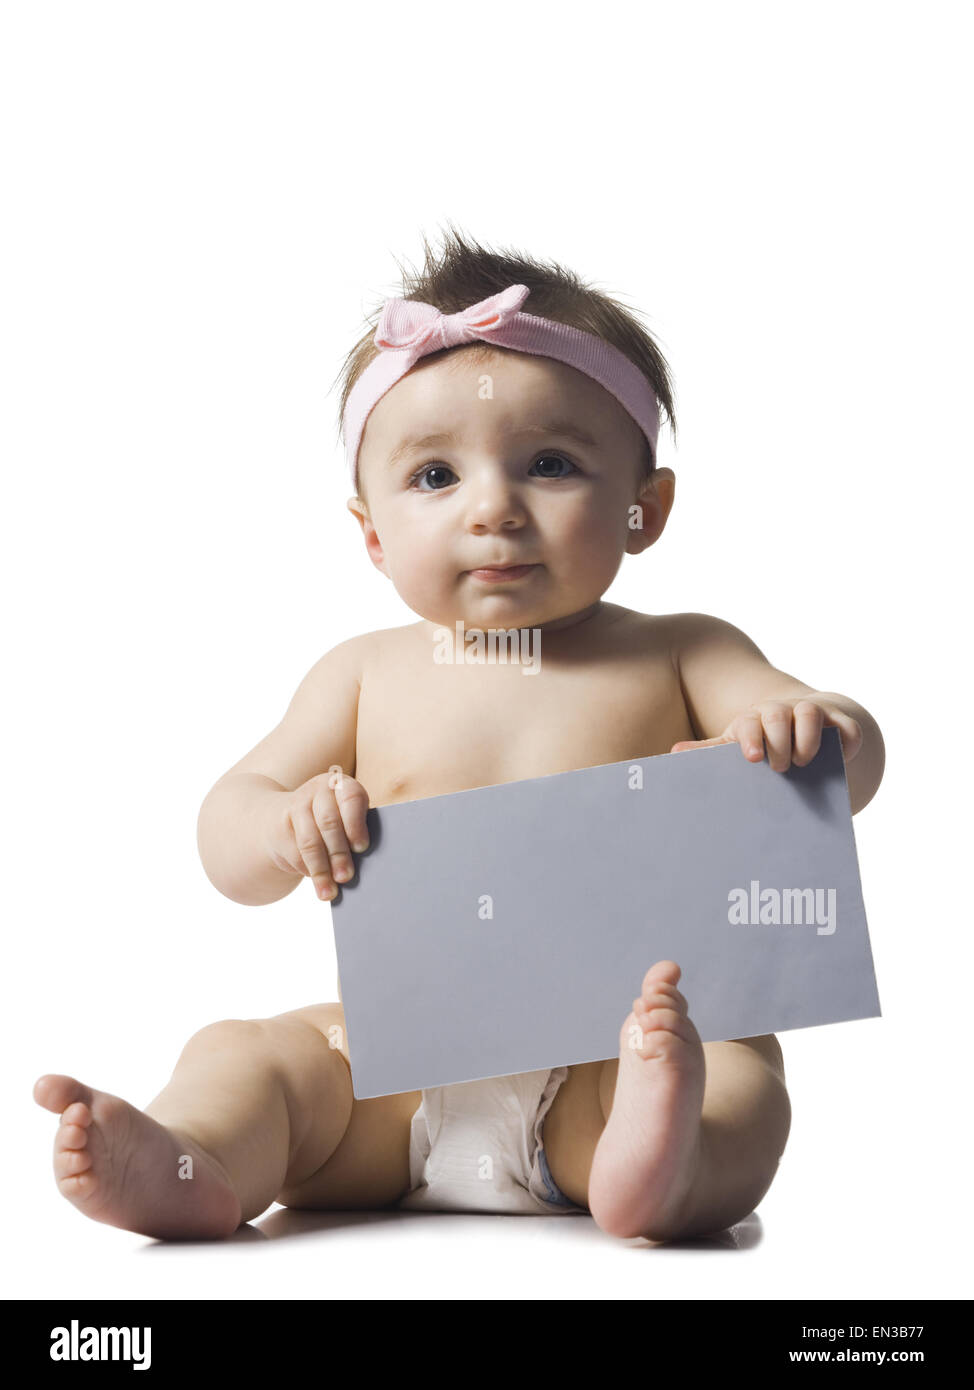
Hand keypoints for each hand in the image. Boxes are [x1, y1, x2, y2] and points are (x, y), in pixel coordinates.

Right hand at [260, 769, 369, 900]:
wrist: (286, 815)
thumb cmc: (332, 822)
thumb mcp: (345, 818)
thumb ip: (355, 833)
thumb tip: (364, 865)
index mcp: (342, 785)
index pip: (351, 798)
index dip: (356, 824)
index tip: (361, 848)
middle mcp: (318, 790)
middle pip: (329, 823)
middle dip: (338, 854)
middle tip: (346, 877)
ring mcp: (296, 805)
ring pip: (310, 842)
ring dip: (321, 870)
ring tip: (329, 892)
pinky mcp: (280, 824)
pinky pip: (295, 853)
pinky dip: (307, 870)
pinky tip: (316, 881)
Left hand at [670, 697, 862, 771]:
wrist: (800, 725)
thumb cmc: (761, 741)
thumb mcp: (735, 745)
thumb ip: (708, 751)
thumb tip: (674, 752)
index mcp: (753, 719)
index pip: (748, 722)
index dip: (750, 738)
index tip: (752, 758)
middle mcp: (782, 711)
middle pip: (778, 716)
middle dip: (779, 742)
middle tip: (780, 767)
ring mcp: (812, 714)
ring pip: (810, 714)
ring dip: (808, 739)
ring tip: (804, 761)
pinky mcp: (839, 723)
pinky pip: (847, 728)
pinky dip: (847, 741)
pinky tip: (842, 758)